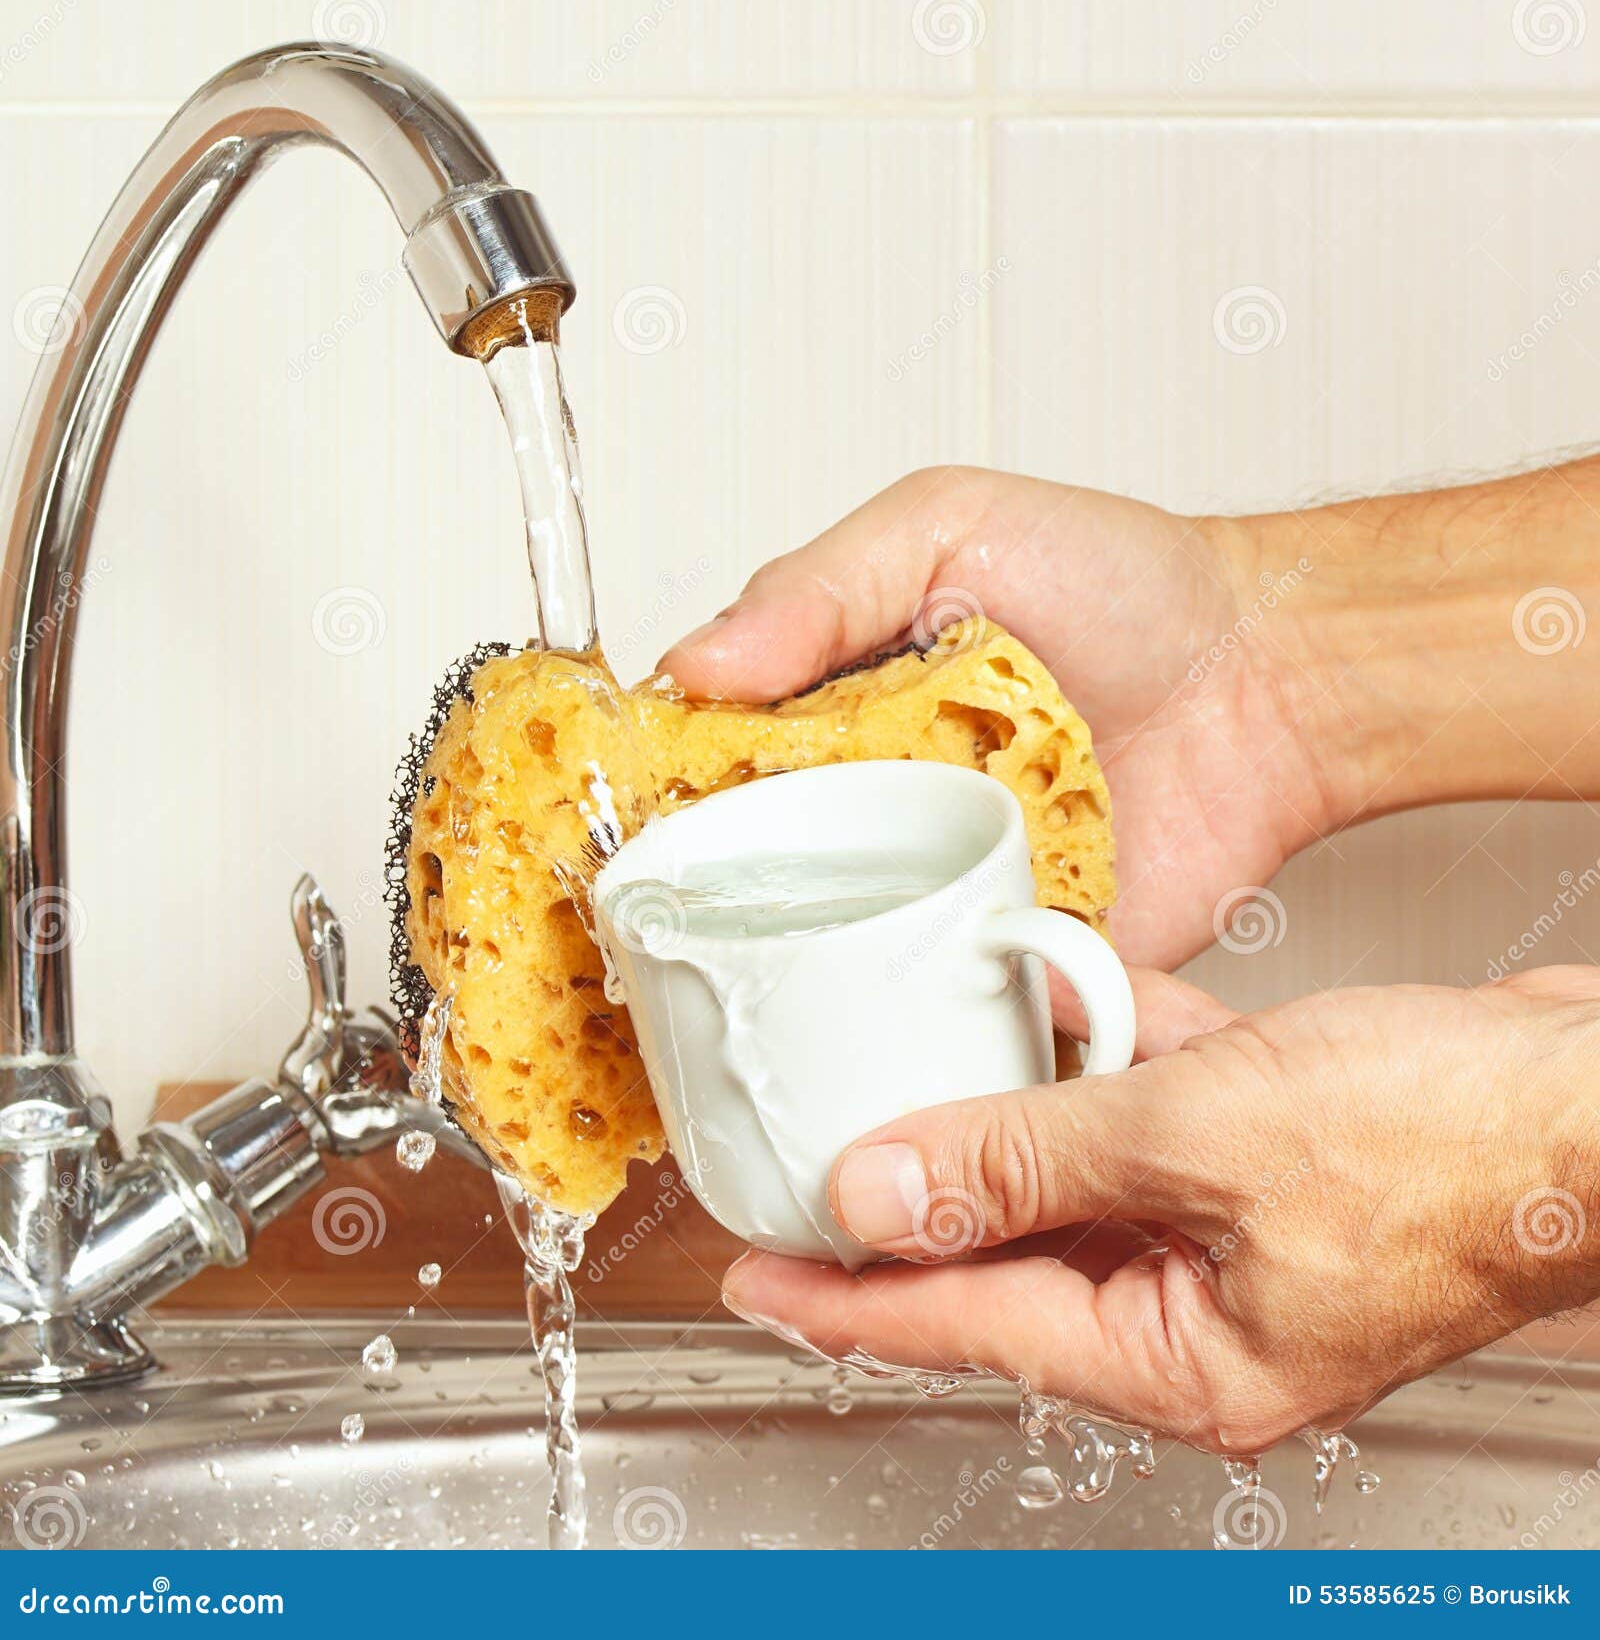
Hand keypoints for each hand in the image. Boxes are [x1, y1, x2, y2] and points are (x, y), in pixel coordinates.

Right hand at [660, 466, 1334, 969]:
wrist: (1270, 683)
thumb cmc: (1125, 585)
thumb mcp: (950, 529)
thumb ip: (823, 585)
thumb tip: (699, 663)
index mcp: (838, 704)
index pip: (713, 758)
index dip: (659, 798)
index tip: (624, 828)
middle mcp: (875, 801)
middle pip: (753, 871)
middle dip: (710, 903)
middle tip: (679, 925)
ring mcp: (937, 885)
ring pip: (828, 956)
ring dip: (790, 976)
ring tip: (752, 991)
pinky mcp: (1004, 954)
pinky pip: (933, 1004)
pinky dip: (898, 1020)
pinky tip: (857, 1029)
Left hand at [721, 967, 1599, 1452]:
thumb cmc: (1458, 1147)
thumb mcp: (1200, 1141)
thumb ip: (1026, 1163)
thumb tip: (880, 1195)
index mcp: (1180, 1357)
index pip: (961, 1328)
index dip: (842, 1295)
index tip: (752, 1269)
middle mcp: (1198, 1308)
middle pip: (1007, 1247)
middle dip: (916, 1185)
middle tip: (812, 1144)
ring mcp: (1234, 1230)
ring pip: (1078, 1164)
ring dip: (1015, 1093)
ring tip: (923, 1043)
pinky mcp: (1268, 1157)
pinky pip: (1153, 1107)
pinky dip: (1111, 1046)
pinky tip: (1061, 984)